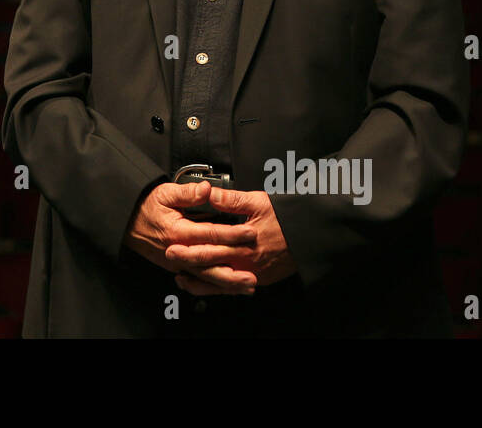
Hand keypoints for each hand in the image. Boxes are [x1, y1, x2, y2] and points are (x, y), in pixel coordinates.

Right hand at [123, 180, 256, 274]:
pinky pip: (197, 279)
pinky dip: (213, 286)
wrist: (126, 221)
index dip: (232, 234)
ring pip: (205, 276)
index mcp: (178, 231)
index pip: (210, 234)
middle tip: (253, 271)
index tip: (250, 233)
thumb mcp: (165, 193)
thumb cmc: (145, 206)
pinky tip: (227, 288)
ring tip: (246, 287)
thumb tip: (206, 189)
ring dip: (227, 283)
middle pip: (210, 263)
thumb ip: (187, 192)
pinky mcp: (176, 267)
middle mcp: (178, 250)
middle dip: (234, 268)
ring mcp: (177, 262)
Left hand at [167, 188, 295, 293]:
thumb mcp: (258, 202)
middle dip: (189, 265)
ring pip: (221, 283)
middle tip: (170, 261)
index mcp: (243, 244)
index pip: (210, 249)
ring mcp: (254, 273)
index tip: (172, 247)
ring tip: (182, 280)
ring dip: (201, 282)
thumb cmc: (286, 216)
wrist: (311, 234)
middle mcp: (247, 262)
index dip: (189, 250)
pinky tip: (209, 285)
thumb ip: (230, 200)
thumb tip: (209, 193)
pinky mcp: (261, 278)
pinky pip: (235, 287)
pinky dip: (220, 288)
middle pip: (212, 267)